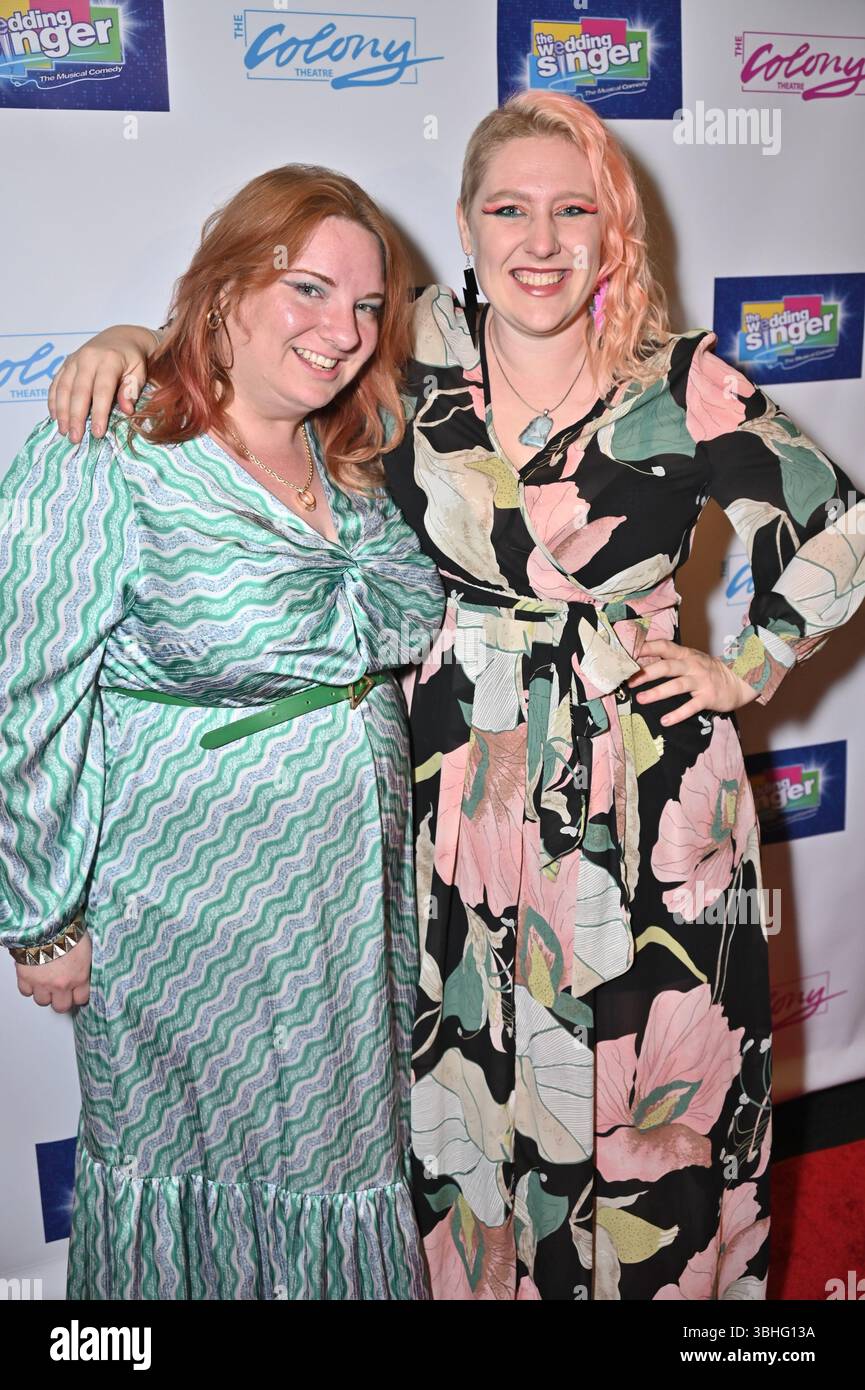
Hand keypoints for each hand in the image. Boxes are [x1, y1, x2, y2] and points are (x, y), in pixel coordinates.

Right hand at [14, 930, 91, 1012]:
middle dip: (61, 999)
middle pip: (61, 1007)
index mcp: (79, 977)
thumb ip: (85, 964)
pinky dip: (29, 986)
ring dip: (44, 993)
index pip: (81, 999)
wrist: (46, 924)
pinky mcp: (25, 978)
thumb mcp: (86, 948)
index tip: (76, 991)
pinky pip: (26, 992)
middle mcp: (61, 984)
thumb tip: (86, 969)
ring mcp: (42, 983)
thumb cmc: (68, 930)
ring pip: (42, 1001)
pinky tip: (33, 978)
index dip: (78, 995)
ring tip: (46, 982)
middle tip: (60, 991)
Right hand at [47, 325, 156, 444]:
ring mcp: (74, 360)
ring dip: (62, 412)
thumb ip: (132, 389)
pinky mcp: (65, 364)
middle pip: (79, 391)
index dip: (99, 413)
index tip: (97, 433)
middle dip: (76, 417)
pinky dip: (53, 400)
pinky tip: (54, 417)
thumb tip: (126, 410)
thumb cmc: (132, 359)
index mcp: (109, 360)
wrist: (120, 338)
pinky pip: (55, 383)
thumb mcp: (139, 372)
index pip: (102, 390)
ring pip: (63, 388)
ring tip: (64, 431)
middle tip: (75, 438)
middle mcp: (88, 358)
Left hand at [626, 639, 759, 725]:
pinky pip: (691, 706)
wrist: (740, 680)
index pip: (664, 647)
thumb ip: (672, 659)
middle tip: (630, 680)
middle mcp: (692, 666)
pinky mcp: (708, 697)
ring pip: (677, 686)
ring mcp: (700, 681)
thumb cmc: (709, 671)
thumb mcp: (692, 659)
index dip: (646, 647)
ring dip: (658, 693)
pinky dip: (678, 714)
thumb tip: (644, 659)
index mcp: (686, 655)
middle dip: (647, 673)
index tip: (628, 651)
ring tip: (641, 699)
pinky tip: (665, 721)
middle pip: (667, 666)